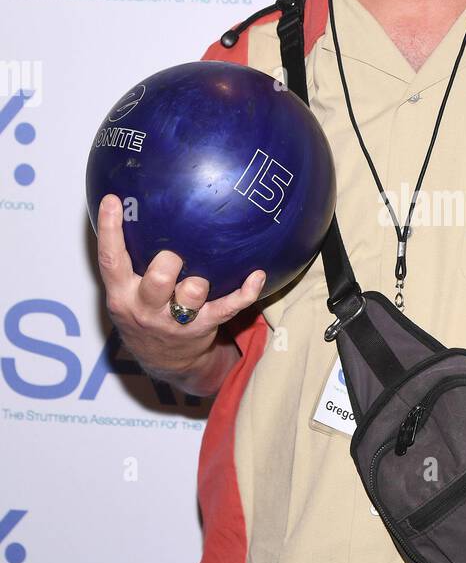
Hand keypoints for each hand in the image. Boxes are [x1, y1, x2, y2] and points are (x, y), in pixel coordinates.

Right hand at [96, 193, 265, 375]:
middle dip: (168, 263)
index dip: (110, 230)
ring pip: (192, 295)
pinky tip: (258, 274)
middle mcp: (145, 309)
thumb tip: (129, 204)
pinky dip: (245, 292)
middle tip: (173, 254)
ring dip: (200, 281)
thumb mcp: (124, 291)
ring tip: (204, 275)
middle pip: (157, 281)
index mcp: (122, 294)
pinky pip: (229, 307)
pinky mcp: (203, 327)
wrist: (162, 361)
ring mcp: (175, 321)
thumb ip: (127, 258)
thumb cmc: (144, 312)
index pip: (110, 260)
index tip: (114, 200)